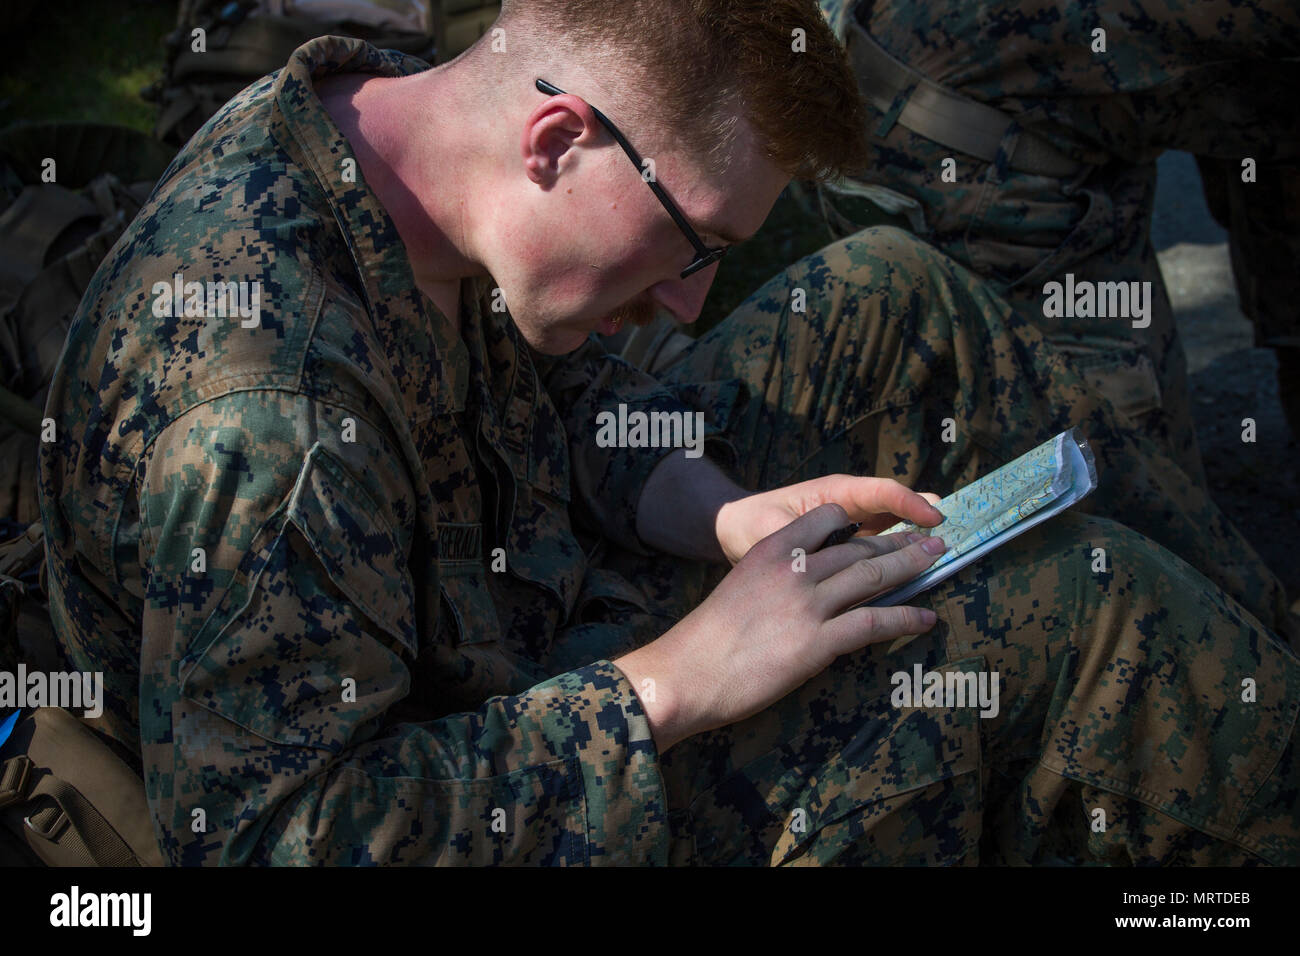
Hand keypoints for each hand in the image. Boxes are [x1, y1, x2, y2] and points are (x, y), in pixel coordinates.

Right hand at [614, 502, 947, 751]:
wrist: (687, 672)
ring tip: (937, 563)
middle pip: (859, 547)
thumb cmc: (706, 638)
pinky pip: (873, 623)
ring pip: (873, 577)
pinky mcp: (817, 643)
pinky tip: (925, 619)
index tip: (882, 524)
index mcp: (771, 549)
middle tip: (930, 541)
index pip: (827, 517)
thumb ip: (774, 578)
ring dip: (911, 568)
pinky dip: (904, 619)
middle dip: (899, 542)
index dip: (862, 521)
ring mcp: (807, 605)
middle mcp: (793, 569)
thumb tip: (809, 586)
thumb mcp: (740, 586)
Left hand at [714, 473, 944, 564]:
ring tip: (946, 552)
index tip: (934, 517)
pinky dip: (900, 556)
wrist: (737, 531)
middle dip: (927, 521)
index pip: (881, 492)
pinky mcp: (850, 546)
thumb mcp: (772, 530)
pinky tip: (918, 572)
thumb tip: (826, 547)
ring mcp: (852, 526)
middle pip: (897, 511)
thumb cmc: (754, 523)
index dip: (909, 503)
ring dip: (918, 540)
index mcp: (834, 495)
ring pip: (893, 530)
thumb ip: (801, 539)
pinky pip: (881, 548)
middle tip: (956, 536)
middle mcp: (850, 508)